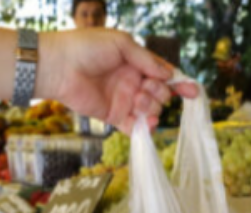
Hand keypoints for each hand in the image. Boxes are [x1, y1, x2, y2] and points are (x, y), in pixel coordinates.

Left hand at [37, 29, 198, 130]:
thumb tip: (168, 74)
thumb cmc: (86, 47)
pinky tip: (147, 126)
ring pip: (150, 111)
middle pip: (160, 95)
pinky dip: (143, 130)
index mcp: (136, 63)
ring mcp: (123, 100)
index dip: (179, 83)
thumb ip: (146, 60)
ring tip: (138, 102)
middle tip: (147, 88)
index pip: (163, 75)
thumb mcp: (121, 44)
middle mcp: (132, 82)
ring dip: (150, 108)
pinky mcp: (113, 116)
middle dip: (159, 94)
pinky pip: (134, 128)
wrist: (58, 65)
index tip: (192, 92)